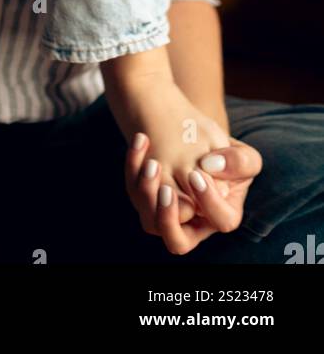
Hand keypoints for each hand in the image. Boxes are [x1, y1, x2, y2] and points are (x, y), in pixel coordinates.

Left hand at [126, 133, 263, 255]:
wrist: (195, 138)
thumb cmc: (224, 155)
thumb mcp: (244, 155)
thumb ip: (241, 162)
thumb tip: (210, 166)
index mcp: (223, 215)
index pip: (221, 221)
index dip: (210, 201)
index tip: (197, 174)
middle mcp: (194, 222)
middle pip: (177, 240)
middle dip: (168, 218)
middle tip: (166, 190)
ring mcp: (168, 213)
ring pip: (150, 221)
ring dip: (146, 193)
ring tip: (151, 163)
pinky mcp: (147, 198)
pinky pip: (134, 191)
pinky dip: (134, 166)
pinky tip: (141, 140)